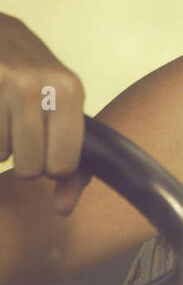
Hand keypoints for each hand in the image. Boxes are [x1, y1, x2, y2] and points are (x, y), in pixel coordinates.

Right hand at [0, 14, 89, 213]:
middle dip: (24, 163)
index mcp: (70, 91)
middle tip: (24, 139)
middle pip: (28, 168)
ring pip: (1, 156)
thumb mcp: (65, 104)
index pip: (64, 163)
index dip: (54, 168)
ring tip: (7, 120)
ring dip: (2, 147)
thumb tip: (64, 209)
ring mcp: (3, 84)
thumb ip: (73, 158)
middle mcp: (36, 86)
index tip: (49, 153)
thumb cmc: (36, 74)